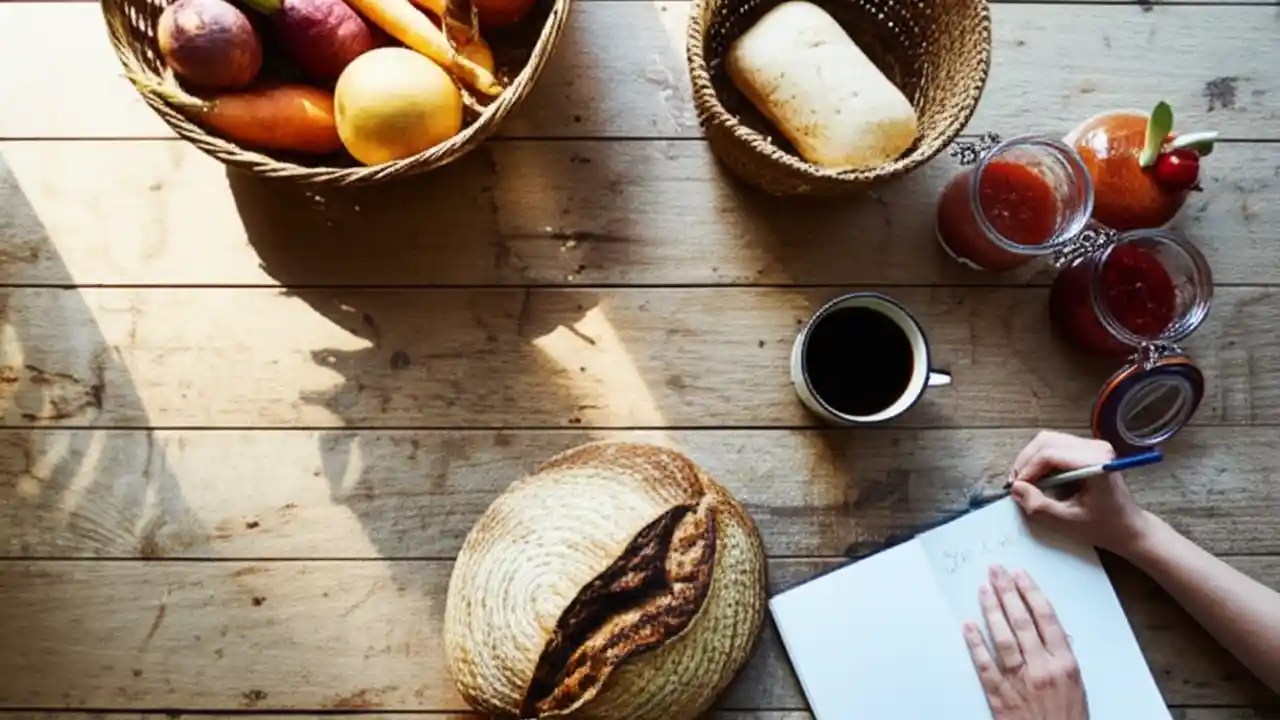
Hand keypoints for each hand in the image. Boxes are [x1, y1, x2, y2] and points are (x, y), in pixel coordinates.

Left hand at [963, 565, 1086, 719]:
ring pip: (1003, 638)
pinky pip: (985, 665)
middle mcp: (1042, 668)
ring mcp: (1019, 681)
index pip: (1046, 618)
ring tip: (983, 590)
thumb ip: (1062, 656)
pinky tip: (968, 625)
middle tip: (995, 571)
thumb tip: (1048, 630)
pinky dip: (975, 643)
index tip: (1019, 575)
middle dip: (1007, 592)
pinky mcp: (1000, 696)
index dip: (1031, 593)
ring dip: (991, 611)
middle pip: (1022, 621)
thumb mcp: (1076, 685)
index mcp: (1065, 664)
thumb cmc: (1068, 718)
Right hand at [1007, 430, 1152, 556]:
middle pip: (1046, 442)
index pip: (1049, 455)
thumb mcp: (1068, 522)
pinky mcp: (1088, 449)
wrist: (1128, 527)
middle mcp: (1096, 448)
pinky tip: (1037, 477)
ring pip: (1047, 441)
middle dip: (1026, 462)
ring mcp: (1093, 446)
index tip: (1016, 488)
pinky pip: (1055, 445)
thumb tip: (1016, 489)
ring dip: (1031, 460)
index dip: (1027, 470)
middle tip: (1017, 484)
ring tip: (1025, 482)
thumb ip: (1040, 506)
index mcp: (1096, 464)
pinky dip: (1040, 460)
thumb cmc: (1106, 526)